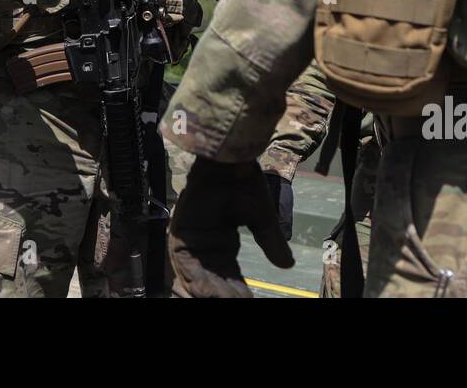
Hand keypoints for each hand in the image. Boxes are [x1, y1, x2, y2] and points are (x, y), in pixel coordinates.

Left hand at [168, 157, 293, 297]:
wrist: (227, 162)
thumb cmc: (242, 183)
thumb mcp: (262, 218)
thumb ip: (271, 242)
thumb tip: (287, 265)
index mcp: (221, 241)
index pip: (229, 275)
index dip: (238, 291)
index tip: (250, 301)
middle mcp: (205, 244)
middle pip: (213, 280)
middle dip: (224, 295)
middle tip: (241, 304)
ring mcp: (191, 241)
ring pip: (197, 277)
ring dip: (209, 293)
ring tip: (222, 302)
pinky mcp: (179, 235)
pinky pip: (185, 265)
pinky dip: (195, 281)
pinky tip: (204, 294)